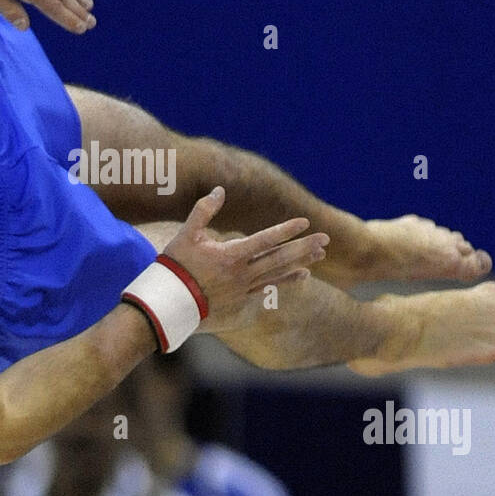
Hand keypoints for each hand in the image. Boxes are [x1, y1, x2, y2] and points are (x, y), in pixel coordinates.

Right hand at [162, 187, 328, 334]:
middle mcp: (242, 273)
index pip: (265, 240)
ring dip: (300, 263)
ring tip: (319, 256)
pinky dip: (287, 282)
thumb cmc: (175, 267)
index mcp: (231, 255)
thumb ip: (203, 211)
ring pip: (278, 274)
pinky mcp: (242, 302)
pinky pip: (270, 290)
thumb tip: (219, 190)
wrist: (169, 304)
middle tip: (325, 239)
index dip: (286, 230)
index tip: (304, 222)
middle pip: (279, 258)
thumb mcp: (186, 235)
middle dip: (304, 247)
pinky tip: (302, 276)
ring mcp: (244, 289)